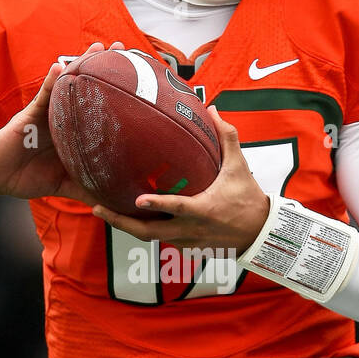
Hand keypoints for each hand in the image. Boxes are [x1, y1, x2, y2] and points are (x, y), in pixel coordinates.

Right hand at [0, 41, 124, 204]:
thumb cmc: (28, 177)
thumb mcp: (64, 185)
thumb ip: (87, 190)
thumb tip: (114, 203)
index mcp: (72, 131)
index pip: (95, 105)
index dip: (114, 90)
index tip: (137, 76)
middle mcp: (61, 117)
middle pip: (84, 87)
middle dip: (102, 66)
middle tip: (122, 48)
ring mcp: (45, 114)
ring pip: (65, 86)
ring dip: (81, 64)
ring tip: (99, 48)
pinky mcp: (27, 117)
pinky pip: (41, 97)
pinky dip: (50, 83)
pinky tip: (60, 68)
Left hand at [92, 108, 269, 257]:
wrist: (260, 233)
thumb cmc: (248, 198)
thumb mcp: (239, 167)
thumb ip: (226, 137)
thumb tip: (212, 109)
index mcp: (204, 209)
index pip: (178, 208)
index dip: (158, 204)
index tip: (137, 200)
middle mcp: (192, 230)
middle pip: (150, 232)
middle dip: (121, 223)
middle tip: (98, 209)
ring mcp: (187, 242)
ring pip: (150, 238)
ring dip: (126, 227)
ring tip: (103, 211)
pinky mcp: (186, 248)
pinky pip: (159, 240)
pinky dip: (142, 231)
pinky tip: (126, 218)